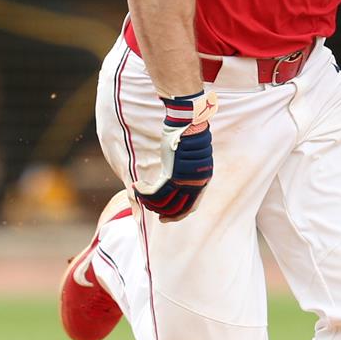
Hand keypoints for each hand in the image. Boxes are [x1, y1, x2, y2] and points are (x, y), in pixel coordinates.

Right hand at [132, 90, 215, 220]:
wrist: (188, 122)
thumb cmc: (188, 135)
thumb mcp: (192, 158)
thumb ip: (188, 171)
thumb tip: (178, 179)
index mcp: (203, 180)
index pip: (191, 207)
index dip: (178, 215)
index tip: (165, 218)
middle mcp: (195, 183)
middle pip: (176, 208)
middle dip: (162, 212)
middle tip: (151, 210)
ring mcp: (184, 179)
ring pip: (163, 202)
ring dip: (149, 201)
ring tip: (140, 193)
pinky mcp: (171, 173)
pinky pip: (154, 191)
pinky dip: (144, 192)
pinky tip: (137, 186)